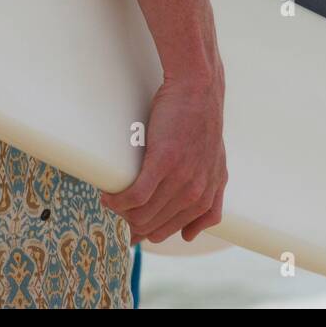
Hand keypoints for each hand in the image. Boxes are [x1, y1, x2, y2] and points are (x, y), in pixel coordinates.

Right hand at [102, 63, 227, 244]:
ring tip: (112, 202)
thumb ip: (210, 199)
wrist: (198, 90)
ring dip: (121, 213)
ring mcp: (181, 178)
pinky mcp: (163, 162)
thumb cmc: (201, 125)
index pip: (176, 230)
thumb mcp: (216, 166)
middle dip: (133, 225)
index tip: (135, 228)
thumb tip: (190, 236)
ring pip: (142, 214)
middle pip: (155, 226)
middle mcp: (197, 191)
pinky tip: (109, 197)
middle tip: (119, 212)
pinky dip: (117, 201)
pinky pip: (135, 196)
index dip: (152, 232)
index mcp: (208, 194)